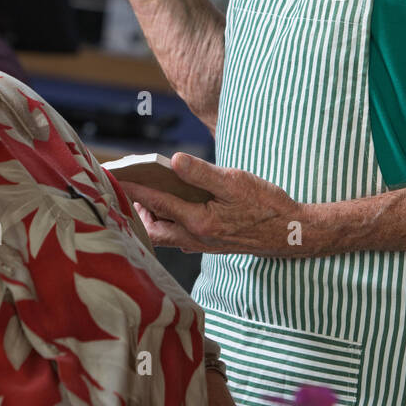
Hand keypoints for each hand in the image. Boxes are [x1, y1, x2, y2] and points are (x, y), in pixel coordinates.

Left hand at [121, 152, 304, 255]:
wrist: (291, 233)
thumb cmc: (266, 206)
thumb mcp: (235, 182)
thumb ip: (202, 173)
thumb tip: (173, 161)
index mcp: (198, 221)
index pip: (156, 201)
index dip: (133, 186)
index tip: (114, 176)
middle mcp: (195, 238)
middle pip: (152, 226)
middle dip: (137, 208)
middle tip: (128, 188)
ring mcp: (201, 244)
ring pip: (164, 234)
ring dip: (152, 217)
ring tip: (145, 196)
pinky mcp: (209, 244)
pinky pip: (178, 236)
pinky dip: (168, 222)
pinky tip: (172, 208)